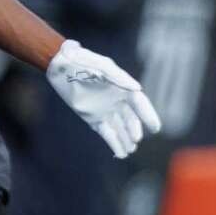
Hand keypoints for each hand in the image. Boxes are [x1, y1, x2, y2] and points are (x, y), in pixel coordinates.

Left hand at [46, 41, 161, 157]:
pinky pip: (106, 132)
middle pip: (130, 118)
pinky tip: (119, 153)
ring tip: (130, 151)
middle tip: (136, 140)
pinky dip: (113, 142)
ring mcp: (104, 110)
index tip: (155, 128)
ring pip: (119, 128)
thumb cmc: (82, 61)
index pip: (139, 104)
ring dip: (125, 139)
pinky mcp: (92, 117)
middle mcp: (116, 100)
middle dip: (134, 130)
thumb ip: (119, 77)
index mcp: (122, 87)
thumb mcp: (101, 66)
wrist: (59, 66)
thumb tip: (138, 89)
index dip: (148, 115)